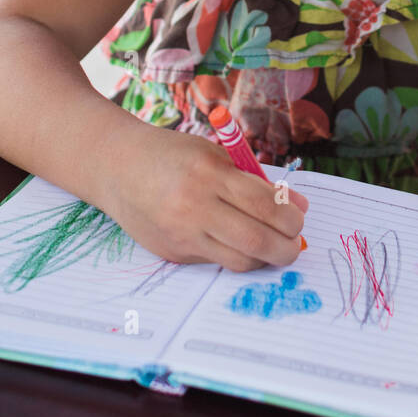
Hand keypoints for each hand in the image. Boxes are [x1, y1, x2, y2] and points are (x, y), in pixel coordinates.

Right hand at [103, 122, 308, 271]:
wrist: (117, 168)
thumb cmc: (173, 155)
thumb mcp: (216, 155)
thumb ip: (256, 181)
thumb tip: (298, 206)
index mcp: (209, 174)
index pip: (263, 204)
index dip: (290, 217)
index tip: (300, 219)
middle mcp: (194, 207)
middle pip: (255, 240)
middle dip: (286, 248)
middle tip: (294, 244)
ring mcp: (182, 234)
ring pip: (239, 261)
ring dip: (264, 258)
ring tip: (271, 246)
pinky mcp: (173, 253)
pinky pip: (215, 262)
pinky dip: (235, 255)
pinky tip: (238, 243)